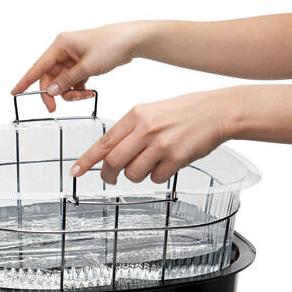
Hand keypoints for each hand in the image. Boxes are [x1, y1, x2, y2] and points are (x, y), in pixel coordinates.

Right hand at [10, 23, 141, 110]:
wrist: (130, 42)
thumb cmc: (110, 45)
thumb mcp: (87, 67)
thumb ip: (67, 81)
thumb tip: (51, 91)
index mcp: (60, 45)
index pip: (38, 66)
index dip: (25, 81)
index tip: (14, 92)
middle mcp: (64, 51)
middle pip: (50, 78)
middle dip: (55, 94)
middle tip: (56, 108)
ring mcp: (72, 59)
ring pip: (62, 83)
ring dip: (71, 93)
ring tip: (84, 95)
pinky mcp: (81, 66)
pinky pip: (73, 82)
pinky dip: (79, 90)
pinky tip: (89, 90)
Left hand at [71, 89, 234, 183]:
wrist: (216, 112)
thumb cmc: (182, 112)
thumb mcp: (150, 112)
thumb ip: (129, 131)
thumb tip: (110, 154)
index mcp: (136, 115)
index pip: (104, 142)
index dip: (87, 160)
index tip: (75, 171)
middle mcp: (146, 129)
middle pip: (114, 162)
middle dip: (108, 175)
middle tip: (110, 179)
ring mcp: (161, 144)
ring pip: (133, 174)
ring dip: (136, 175)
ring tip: (150, 163)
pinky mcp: (175, 158)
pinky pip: (155, 179)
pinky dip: (157, 176)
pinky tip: (167, 163)